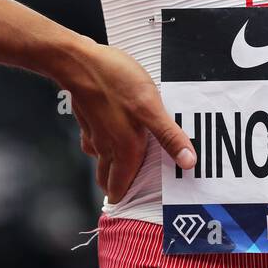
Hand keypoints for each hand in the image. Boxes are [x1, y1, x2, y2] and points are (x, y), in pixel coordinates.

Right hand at [62, 41, 196, 202]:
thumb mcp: (150, 107)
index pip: (120, 186)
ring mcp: (93, 132)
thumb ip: (169, 136)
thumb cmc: (115, 82)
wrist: (78, 63)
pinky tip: (107, 135)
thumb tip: (188, 162)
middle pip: (106, 177)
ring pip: (99, 159)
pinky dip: (100, 145)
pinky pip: (93, 140)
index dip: (124, 198)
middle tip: (126, 192)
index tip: (129, 205)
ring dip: (107, 167)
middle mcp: (106, 145)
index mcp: (124, 148)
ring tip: (120, 168)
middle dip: (115, 187)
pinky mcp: (86, 117)